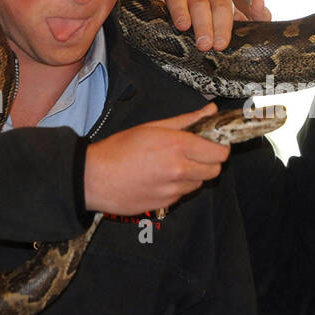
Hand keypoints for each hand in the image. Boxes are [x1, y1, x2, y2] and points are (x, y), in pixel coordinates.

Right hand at [84, 104, 230, 215]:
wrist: (94, 178)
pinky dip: (178, 187)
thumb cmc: (119, 149)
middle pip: (215, 170)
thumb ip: (186, 120)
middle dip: (209, 162)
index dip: (218, 147)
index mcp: (178, 146)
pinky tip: (160, 178)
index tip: (211, 144)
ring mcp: (173, 190)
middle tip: (193, 154)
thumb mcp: (152, 127)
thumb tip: (211, 110)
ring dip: (193, 175)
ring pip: (199, 183)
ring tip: (171, 166)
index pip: (220, 153)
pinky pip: (182, 194)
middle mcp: (179, 170)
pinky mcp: (166, 204)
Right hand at [138, 0, 270, 50]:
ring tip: (182, 28)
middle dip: (203, 23)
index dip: (221, 22)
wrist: (213, 78)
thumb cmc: (231, 57)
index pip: (222, 5)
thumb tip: (259, 0)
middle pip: (200, 2)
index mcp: (222, 7)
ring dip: (180, 11)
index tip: (220, 44)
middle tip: (204, 46)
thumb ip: (259, 22)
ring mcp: (181, 8)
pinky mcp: (162, 16)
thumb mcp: (249, 43)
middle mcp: (201, 3)